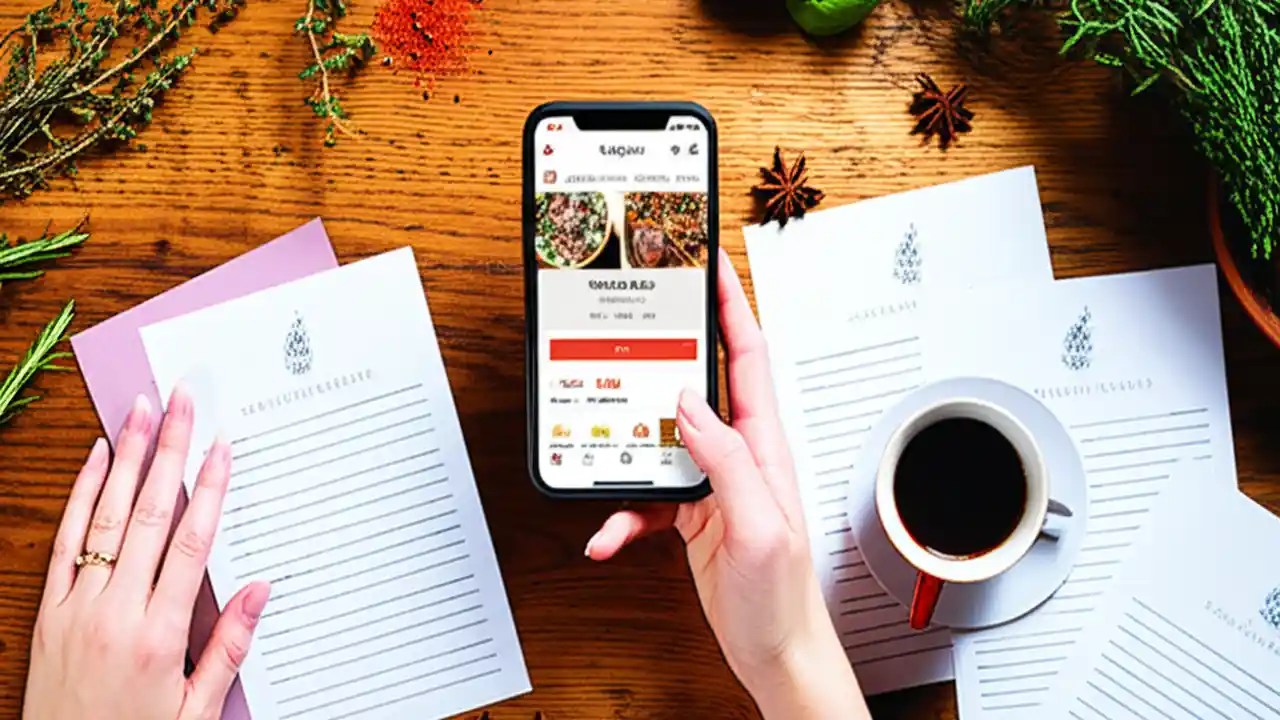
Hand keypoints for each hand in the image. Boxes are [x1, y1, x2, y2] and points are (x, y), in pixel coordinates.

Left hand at [23, 388, 268, 719]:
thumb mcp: (196, 710)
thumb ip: (229, 647)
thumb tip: (259, 590)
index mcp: (158, 635)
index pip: (189, 544)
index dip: (208, 490)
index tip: (220, 447)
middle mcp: (115, 612)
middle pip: (147, 515)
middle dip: (169, 451)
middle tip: (180, 402)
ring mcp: (77, 607)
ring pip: (104, 517)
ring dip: (126, 458)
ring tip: (141, 412)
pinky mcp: (50, 611)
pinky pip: (66, 542)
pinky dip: (79, 495)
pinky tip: (95, 459)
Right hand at [585, 250, 869, 718]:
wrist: (775, 653)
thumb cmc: (783, 599)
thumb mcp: (760, 528)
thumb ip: (727, 461)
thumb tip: (690, 404)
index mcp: (764, 447)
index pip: (749, 356)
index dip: (731, 304)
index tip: (709, 264)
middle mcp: (737, 454)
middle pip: (697, 383)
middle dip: (665, 352)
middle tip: (634, 324)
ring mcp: (711, 482)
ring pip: (658, 441)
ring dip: (625, 454)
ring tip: (600, 465)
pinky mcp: (689, 512)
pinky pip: (644, 499)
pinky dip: (620, 515)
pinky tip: (607, 536)